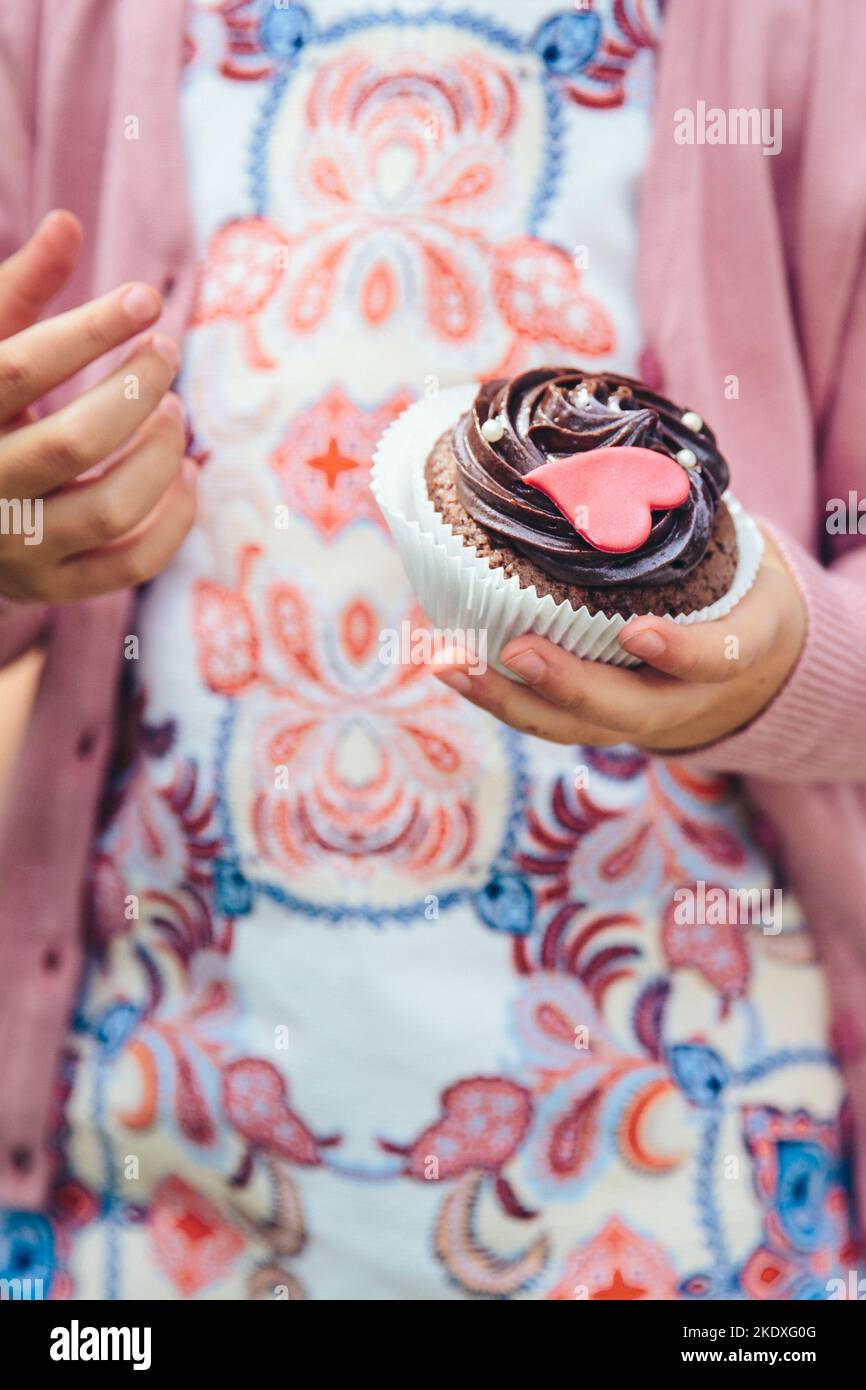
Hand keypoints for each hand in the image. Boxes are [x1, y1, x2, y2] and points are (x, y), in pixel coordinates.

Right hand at [0, 210, 196, 602]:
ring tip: (176, 412)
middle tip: (166, 352)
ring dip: (159, 455)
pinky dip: (173, 522)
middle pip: (72, 443)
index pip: (18, 369)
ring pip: (108, 510)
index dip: (89, 330)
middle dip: (135, 391)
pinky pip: (130, 566)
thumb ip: (19, 290)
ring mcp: (16, 550)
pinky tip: (186, 474)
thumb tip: (69, 222)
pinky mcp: (52, 588)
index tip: (147, 298)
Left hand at [431, 533, 805, 751]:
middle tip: (517, 649)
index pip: (715, 660)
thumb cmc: (728, 588)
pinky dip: (490, 691)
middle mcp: (679, 700)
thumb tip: (618, 441)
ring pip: (566, 725)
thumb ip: (691, 517)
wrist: (740, 667)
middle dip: (566, 682)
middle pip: (622, 708)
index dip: (679, 652)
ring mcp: (628, 719)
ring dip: (502, 696)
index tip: (638, 632)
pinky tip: (445, 659)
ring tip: (450, 661)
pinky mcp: (588, 722)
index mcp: (732, 653)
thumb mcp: (736, 555)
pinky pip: (538, 717)